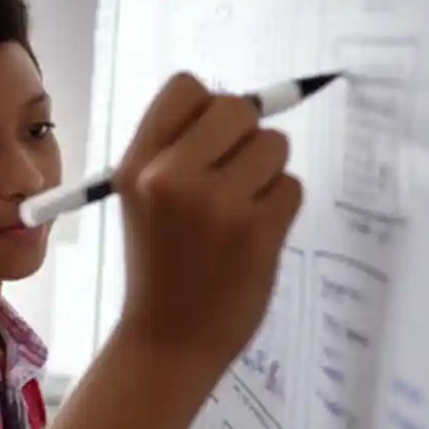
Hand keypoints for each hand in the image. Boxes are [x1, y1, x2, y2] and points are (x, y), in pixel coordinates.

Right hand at [112, 72, 301, 366]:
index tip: (208, 142)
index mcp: (136, 166)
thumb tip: (244, 109)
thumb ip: (177, 153)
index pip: (186, 87)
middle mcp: (170, 177)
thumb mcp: (142, 202)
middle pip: (237, 108)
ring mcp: (215, 204)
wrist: (167, 341)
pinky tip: (253, 237)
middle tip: (233, 177)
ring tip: (240, 212)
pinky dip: (280, 207)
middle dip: (246, 136)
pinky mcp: (257, 230)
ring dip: (267, 173)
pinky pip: (291, 186)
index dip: (208, 107)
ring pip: (273, 145)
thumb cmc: (160, 268)